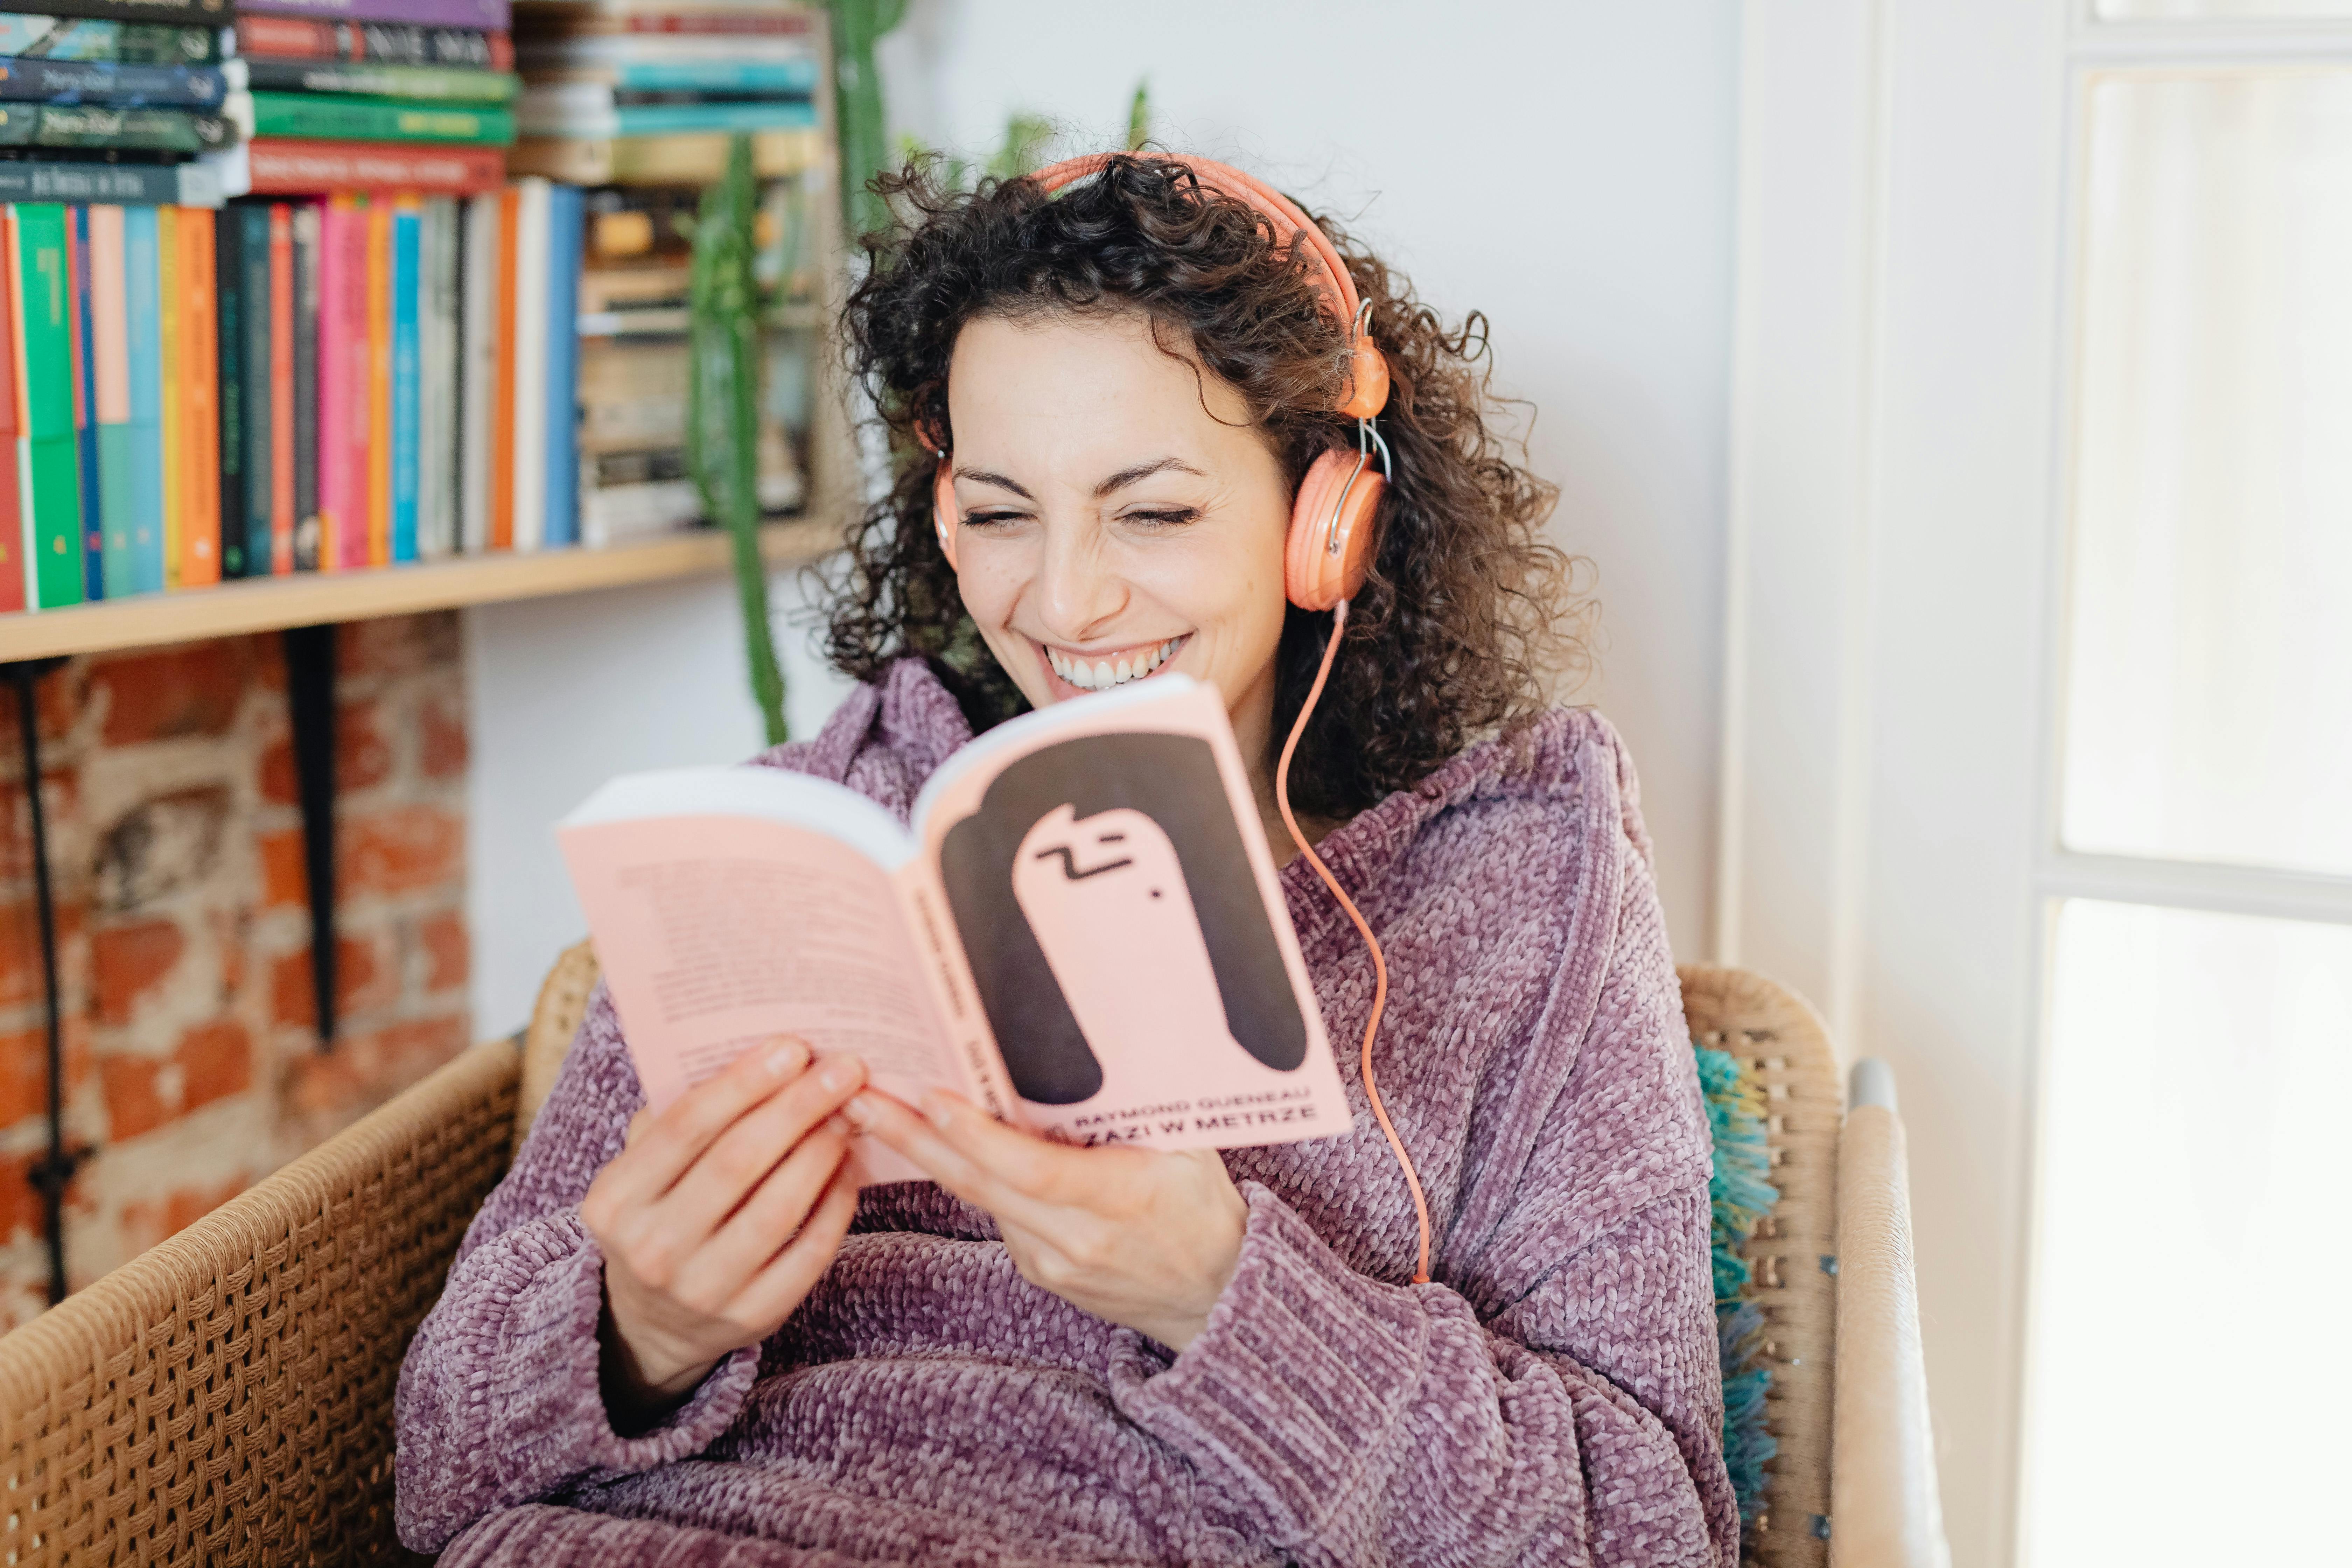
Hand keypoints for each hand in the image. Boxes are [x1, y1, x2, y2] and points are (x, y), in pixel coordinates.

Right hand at [580, 1037, 866, 1429]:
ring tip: (849, 1113)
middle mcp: (653, 1249)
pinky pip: (809, 1252)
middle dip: (798, 1107)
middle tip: (845, 1068)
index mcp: (615, 1201)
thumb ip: (678, 1114)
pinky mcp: (752, 1316)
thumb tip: (753, 1054)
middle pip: (737, 1162)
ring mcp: (702, 1290)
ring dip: (822, 1151)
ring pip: (778, 1208)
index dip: (743, 1083)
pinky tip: (849, 1166)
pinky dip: (836, 1202)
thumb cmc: (661, 1214)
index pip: (685, 1127)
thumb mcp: (643, 1169)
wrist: (654, 1321)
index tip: (792, 1047)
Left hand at [847, 1087, 1245, 1350]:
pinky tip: (933, 1145)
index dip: (978, 1134)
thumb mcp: (1193, 1153)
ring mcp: (1054, 1264)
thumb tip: (1099, 1057)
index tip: (932, 1095)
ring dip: (927, 1155)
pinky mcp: (1041, 1274)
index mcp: (1120, 1201)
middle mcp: (1076, 1240)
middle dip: (915, 1139)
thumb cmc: (1208, 1212)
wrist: (1217, 1301)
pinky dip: (964, 1178)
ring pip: (980, 1200)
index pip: (1032, 1169)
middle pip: (981, 1186)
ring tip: (874, 1109)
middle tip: (859, 1099)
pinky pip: (997, 1216)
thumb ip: (1142, 1116)